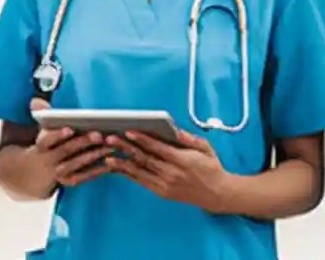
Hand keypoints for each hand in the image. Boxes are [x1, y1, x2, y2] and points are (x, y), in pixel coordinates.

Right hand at [28, 99, 113, 189]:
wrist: (38, 172)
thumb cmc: (48, 144)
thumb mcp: (43, 129)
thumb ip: (44, 114)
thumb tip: (36, 101)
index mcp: (42, 145)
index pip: (46, 140)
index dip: (57, 135)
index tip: (70, 129)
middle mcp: (49, 160)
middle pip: (65, 150)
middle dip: (83, 142)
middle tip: (99, 134)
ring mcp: (59, 172)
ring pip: (76, 164)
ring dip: (94, 154)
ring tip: (110, 145)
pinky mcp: (69, 181)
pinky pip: (84, 176)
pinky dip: (97, 170)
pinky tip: (110, 163)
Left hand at [103, 130, 230, 212]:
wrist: (216, 194)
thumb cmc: (211, 168)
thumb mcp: (206, 149)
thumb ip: (189, 139)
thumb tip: (174, 130)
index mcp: (184, 161)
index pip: (158, 148)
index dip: (143, 140)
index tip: (129, 131)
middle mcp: (172, 174)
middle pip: (145, 159)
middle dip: (126, 148)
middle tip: (111, 139)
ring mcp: (166, 185)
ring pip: (140, 172)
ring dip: (123, 163)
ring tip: (107, 155)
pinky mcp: (162, 192)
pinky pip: (143, 181)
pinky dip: (130, 174)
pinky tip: (119, 168)